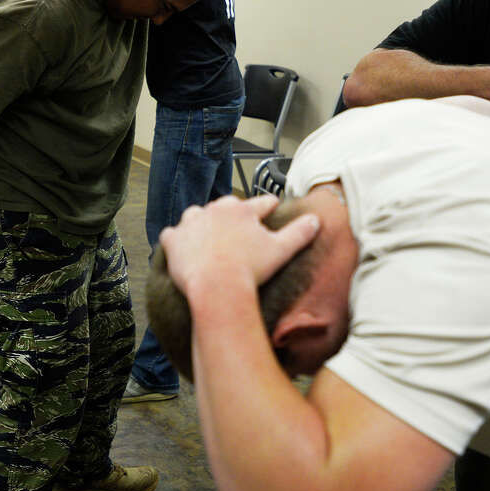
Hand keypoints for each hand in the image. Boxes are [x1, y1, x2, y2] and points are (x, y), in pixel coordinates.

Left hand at [159, 195, 319, 301]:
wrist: (216, 287)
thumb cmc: (250, 269)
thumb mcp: (281, 250)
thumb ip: (300, 232)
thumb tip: (316, 220)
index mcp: (241, 209)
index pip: (261, 203)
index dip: (269, 207)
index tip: (272, 207)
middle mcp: (214, 209)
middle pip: (225, 207)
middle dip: (232, 217)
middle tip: (238, 232)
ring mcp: (191, 223)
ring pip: (196, 216)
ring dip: (201, 224)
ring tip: (208, 238)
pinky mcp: (173, 240)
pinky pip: (172, 235)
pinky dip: (177, 241)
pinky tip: (183, 249)